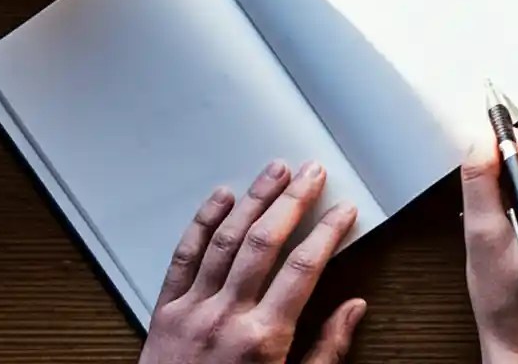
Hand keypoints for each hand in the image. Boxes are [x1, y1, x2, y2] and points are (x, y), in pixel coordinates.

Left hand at [138, 160, 365, 363]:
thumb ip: (326, 351)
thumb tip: (354, 309)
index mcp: (263, 339)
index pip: (304, 268)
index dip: (328, 232)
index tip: (344, 211)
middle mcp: (225, 318)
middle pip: (265, 243)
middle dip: (293, 201)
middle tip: (312, 173)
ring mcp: (191, 311)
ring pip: (225, 240)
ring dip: (253, 200)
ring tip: (274, 171)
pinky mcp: (163, 312)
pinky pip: (184, 256)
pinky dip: (202, 223)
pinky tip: (220, 198)